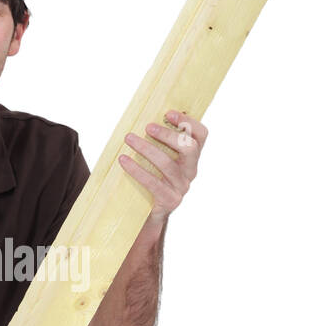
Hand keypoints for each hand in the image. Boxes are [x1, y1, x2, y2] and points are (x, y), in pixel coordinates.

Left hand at [118, 110, 207, 226]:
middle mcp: (190, 171)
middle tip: (147, 127)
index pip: (201, 135)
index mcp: (191, 157)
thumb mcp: (158, 158)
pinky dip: (136, 169)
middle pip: (189, 148)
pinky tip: (123, 160)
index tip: (168, 113)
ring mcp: (182, 187)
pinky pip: (153, 183)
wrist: (149, 212)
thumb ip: (158, 141)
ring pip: (168, 164)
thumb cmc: (152, 177)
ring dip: (147, 148)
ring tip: (129, 138)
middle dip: (168, 135)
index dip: (188, 121)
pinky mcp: (170, 200)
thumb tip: (142, 116)